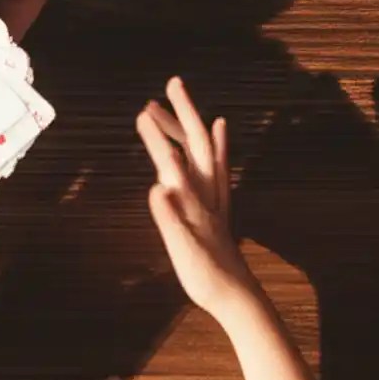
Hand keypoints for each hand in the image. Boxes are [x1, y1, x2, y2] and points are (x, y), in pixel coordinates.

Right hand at [135, 77, 258, 320]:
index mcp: (194, 200)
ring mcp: (215, 197)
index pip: (173, 161)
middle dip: (183, 113)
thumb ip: (169, 217)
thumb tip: (157, 186)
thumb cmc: (206, 274)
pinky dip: (217, 143)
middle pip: (197, 144)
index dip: (157, 137)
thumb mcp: (183, 249)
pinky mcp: (218, 205)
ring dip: (190, 125)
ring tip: (172, 105)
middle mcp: (208, 192)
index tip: (142, 113)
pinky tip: (218, 132)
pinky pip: (218, 166)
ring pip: (205, 152)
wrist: (236, 295)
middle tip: (172, 84)